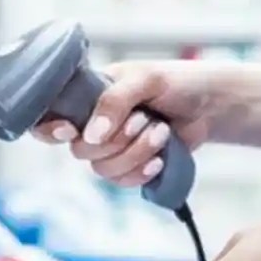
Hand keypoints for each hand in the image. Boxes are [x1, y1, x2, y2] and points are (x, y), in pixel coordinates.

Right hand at [32, 61, 216, 187]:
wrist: (210, 105)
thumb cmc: (176, 82)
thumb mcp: (144, 79)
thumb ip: (114, 101)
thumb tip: (91, 135)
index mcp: (88, 96)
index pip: (49, 116)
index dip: (49, 130)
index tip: (68, 131)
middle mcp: (94, 124)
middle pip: (80, 151)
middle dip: (116, 140)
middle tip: (144, 119)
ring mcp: (112, 149)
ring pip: (103, 169)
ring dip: (136, 153)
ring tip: (161, 132)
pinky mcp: (132, 167)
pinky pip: (123, 182)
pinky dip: (142, 171)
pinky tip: (159, 158)